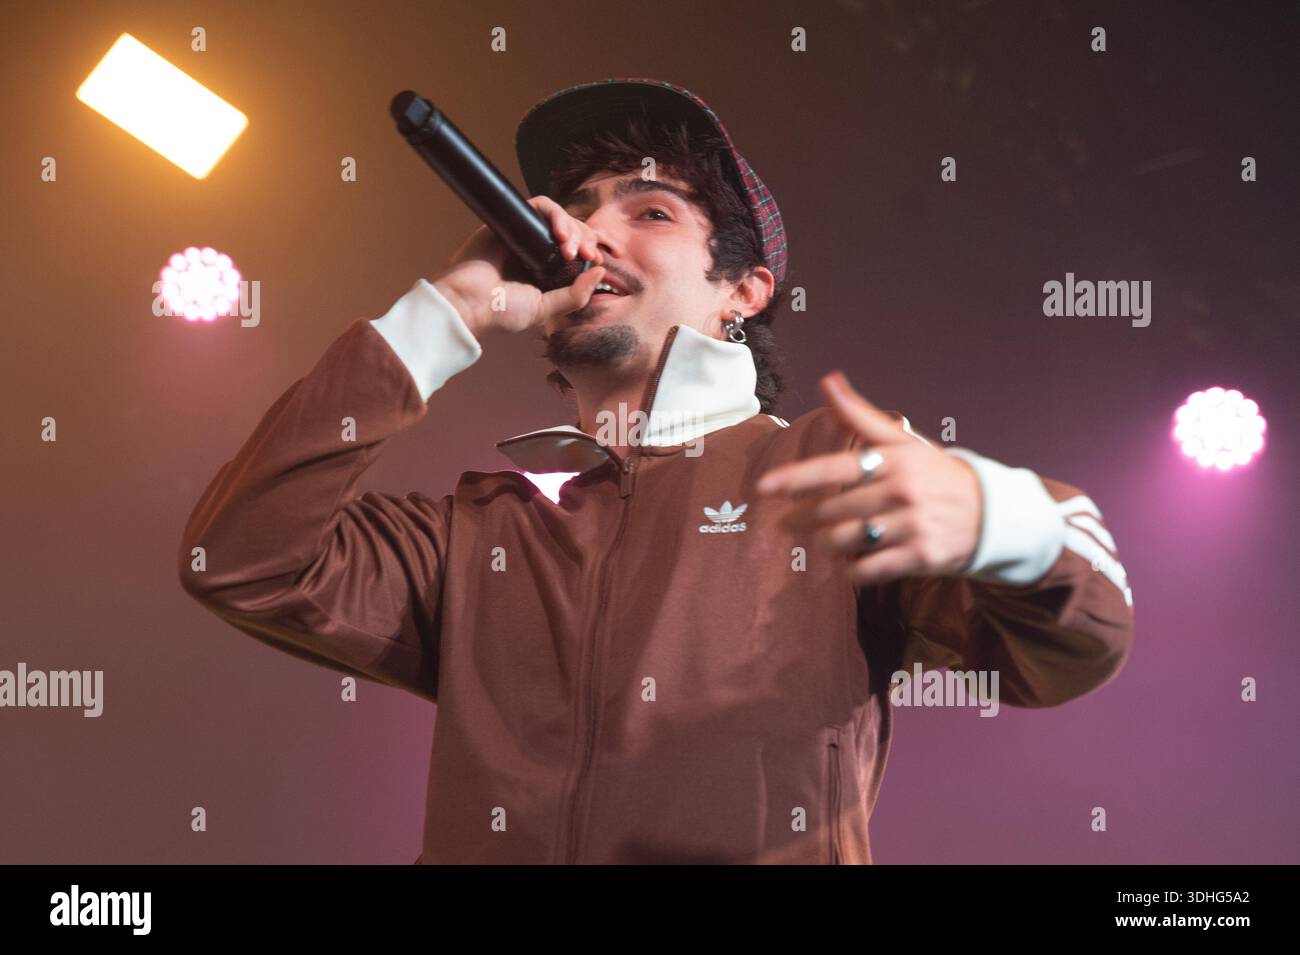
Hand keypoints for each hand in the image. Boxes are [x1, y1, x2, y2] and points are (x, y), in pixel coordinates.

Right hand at [432, 195, 606, 337]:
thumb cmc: (499, 312)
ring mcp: (524, 235)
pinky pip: (539, 205)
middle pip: (572, 231)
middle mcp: (536, 250)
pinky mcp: (512, 221)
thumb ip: (575, 295)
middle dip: (586, 238)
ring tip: (571, 247)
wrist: (467, 303)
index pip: (576, 251)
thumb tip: (600, 270)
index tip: (598, 260)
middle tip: (588, 253)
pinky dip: (556, 215)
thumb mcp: (545, 309)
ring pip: (559, 217)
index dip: (590, 250)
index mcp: (546, 271)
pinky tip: (560, 235)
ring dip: (572, 227)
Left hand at [754, 370, 982, 586]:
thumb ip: (859, 416)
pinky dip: (852, 570)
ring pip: (846, 540)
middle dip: (802, 519)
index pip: (835, 469)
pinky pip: (869, 570)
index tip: (764, 487)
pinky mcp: (921, 557)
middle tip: (787, 523)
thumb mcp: (902, 442)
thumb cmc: (934, 474)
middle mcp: (902, 492)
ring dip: (826, 544)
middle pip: (832, 510)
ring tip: (823, 540)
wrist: (990, 513)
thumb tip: (828, 380)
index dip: (796, 478)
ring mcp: (912, 526)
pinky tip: (849, 564)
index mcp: (893, 460)